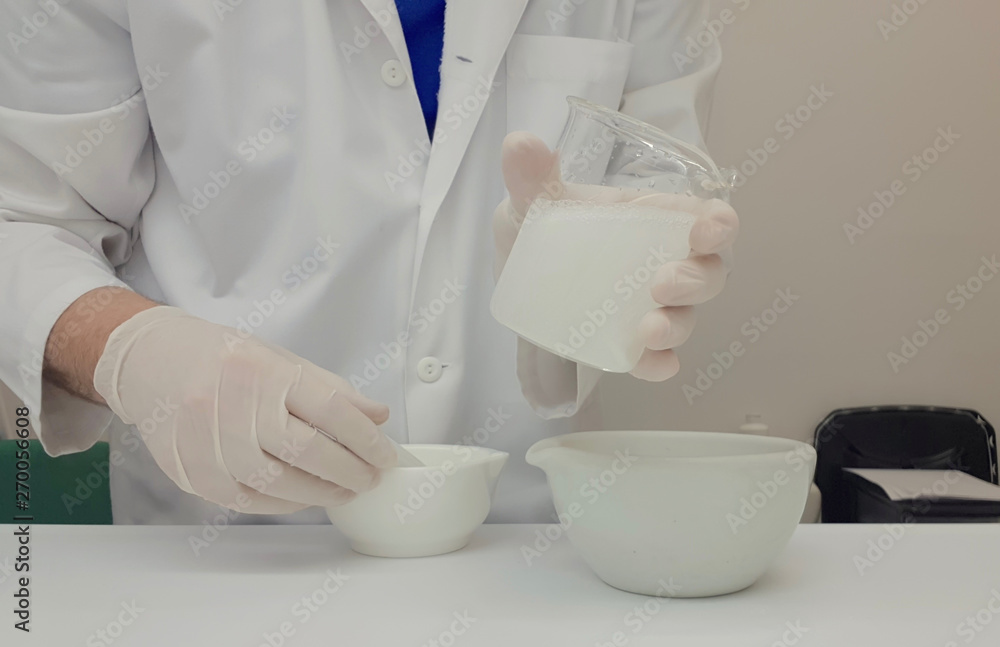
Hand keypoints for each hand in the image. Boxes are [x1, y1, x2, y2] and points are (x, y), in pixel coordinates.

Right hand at [93, 307, 396, 513]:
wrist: (150, 362)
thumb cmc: (222, 359)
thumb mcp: (281, 359)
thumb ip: (331, 390)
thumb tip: (376, 418)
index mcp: (263, 370)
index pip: (330, 410)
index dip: (366, 439)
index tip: (386, 455)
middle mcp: (233, 405)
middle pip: (307, 451)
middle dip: (349, 471)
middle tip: (372, 478)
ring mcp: (207, 442)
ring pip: (278, 483)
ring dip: (321, 493)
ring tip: (345, 490)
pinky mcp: (191, 472)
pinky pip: (248, 501)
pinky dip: (284, 503)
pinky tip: (305, 496)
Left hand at [493, 132, 738, 381]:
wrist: (514, 279)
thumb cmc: (538, 229)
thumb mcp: (533, 201)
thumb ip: (530, 175)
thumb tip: (520, 144)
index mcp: (655, 219)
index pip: (708, 219)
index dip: (720, 224)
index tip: (708, 230)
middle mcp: (664, 261)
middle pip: (708, 272)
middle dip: (696, 280)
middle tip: (662, 283)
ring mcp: (650, 305)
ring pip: (687, 317)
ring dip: (677, 325)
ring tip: (649, 331)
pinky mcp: (629, 342)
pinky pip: (655, 357)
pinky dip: (658, 363)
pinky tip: (654, 364)